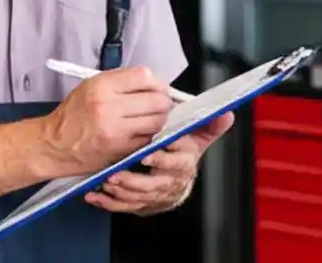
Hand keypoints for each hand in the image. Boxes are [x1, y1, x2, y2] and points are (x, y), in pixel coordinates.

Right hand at [42, 67, 172, 174]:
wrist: (54, 145)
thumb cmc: (73, 114)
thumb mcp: (91, 87)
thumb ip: (121, 82)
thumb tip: (153, 83)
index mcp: (102, 86)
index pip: (144, 77)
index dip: (158, 82)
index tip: (159, 87)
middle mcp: (109, 106)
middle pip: (156, 100)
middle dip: (164, 101)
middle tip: (161, 103)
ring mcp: (116, 130)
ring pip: (157, 121)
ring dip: (159, 119)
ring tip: (151, 118)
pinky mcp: (120, 149)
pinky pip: (148, 138)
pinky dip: (150, 135)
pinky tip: (141, 131)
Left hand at [85, 111, 233, 215]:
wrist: (175, 181)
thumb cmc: (182, 155)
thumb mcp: (198, 139)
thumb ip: (208, 125)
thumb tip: (227, 114)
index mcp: (185, 162)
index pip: (178, 161)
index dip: (163, 158)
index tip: (147, 153)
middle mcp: (172, 181)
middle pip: (156, 184)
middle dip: (136, 179)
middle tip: (117, 171)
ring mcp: (157, 195)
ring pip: (139, 197)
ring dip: (121, 190)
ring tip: (106, 179)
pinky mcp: (142, 205)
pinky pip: (124, 207)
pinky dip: (108, 203)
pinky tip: (94, 195)